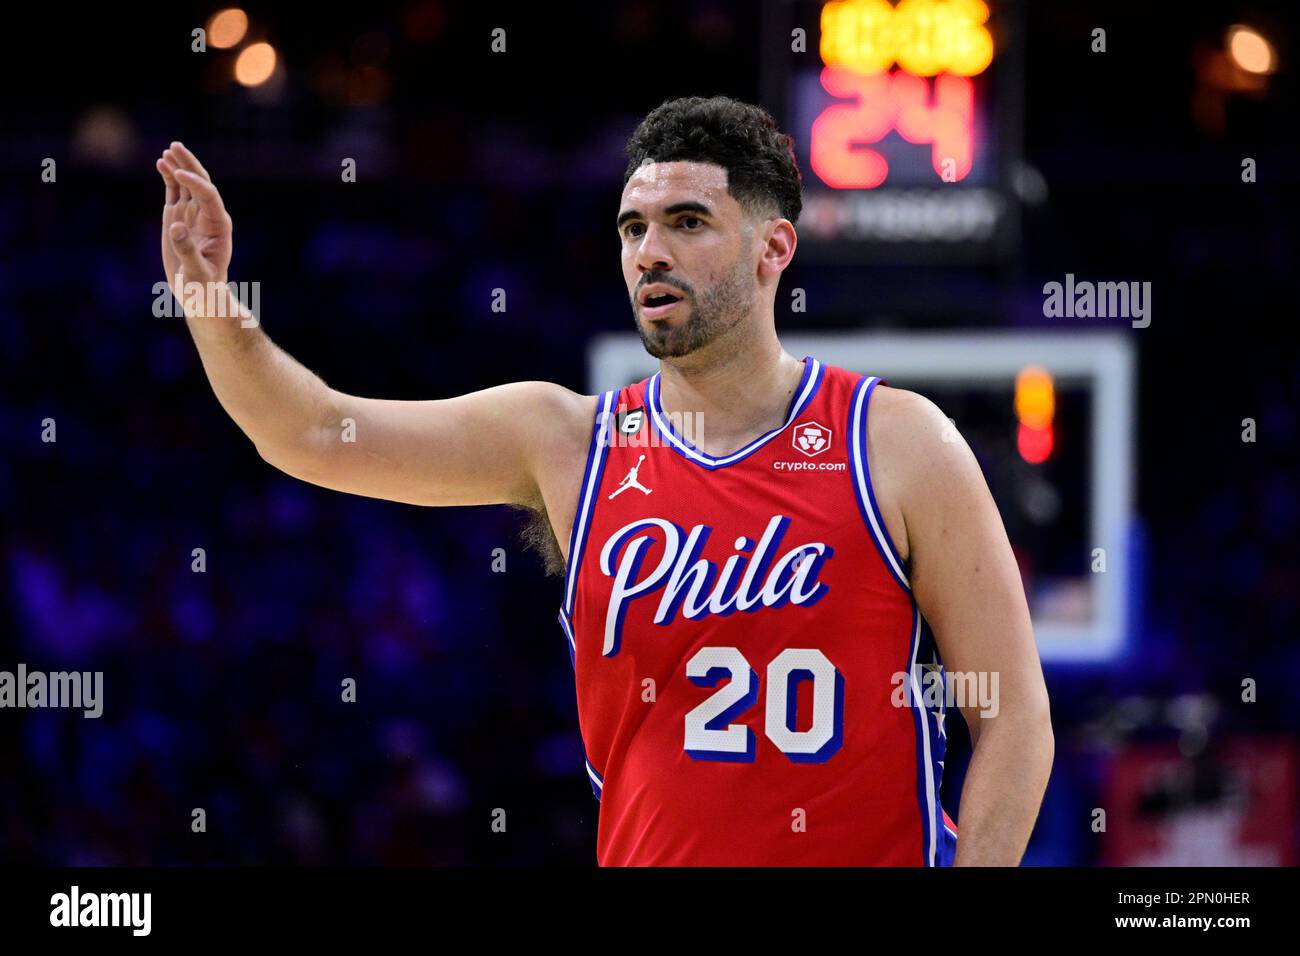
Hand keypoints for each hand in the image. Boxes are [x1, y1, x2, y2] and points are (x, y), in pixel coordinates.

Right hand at [156, 142, 232, 304]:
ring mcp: (193, 215)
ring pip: (187, 184)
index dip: (195, 183)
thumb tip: (176, 228)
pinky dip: (169, 177)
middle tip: (175, 147)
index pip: (209, 197)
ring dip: (178, 166)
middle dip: (189, 165)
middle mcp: (208, 216)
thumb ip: (188, 253)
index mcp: (219, 227)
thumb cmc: (204, 289)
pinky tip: (161, 163)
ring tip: (167, 151)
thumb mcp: (196, 275)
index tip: (179, 174)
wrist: (200, 295)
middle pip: (200, 183)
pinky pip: (175, 192)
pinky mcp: (178, 217)